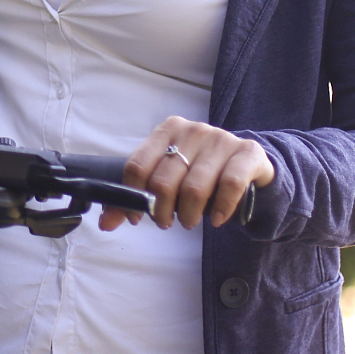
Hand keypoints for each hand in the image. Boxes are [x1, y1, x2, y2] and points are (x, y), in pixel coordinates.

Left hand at [98, 115, 274, 232]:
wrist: (248, 163)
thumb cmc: (199, 171)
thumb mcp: (168, 178)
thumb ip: (135, 198)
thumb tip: (106, 223)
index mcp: (167, 130)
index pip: (137, 166)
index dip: (132, 198)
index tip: (137, 218)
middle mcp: (193, 130)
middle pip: (163, 180)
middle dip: (161, 211)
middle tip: (166, 222)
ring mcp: (221, 139)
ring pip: (194, 187)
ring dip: (188, 214)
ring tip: (188, 221)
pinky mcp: (247, 153)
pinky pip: (230, 185)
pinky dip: (220, 208)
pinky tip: (216, 219)